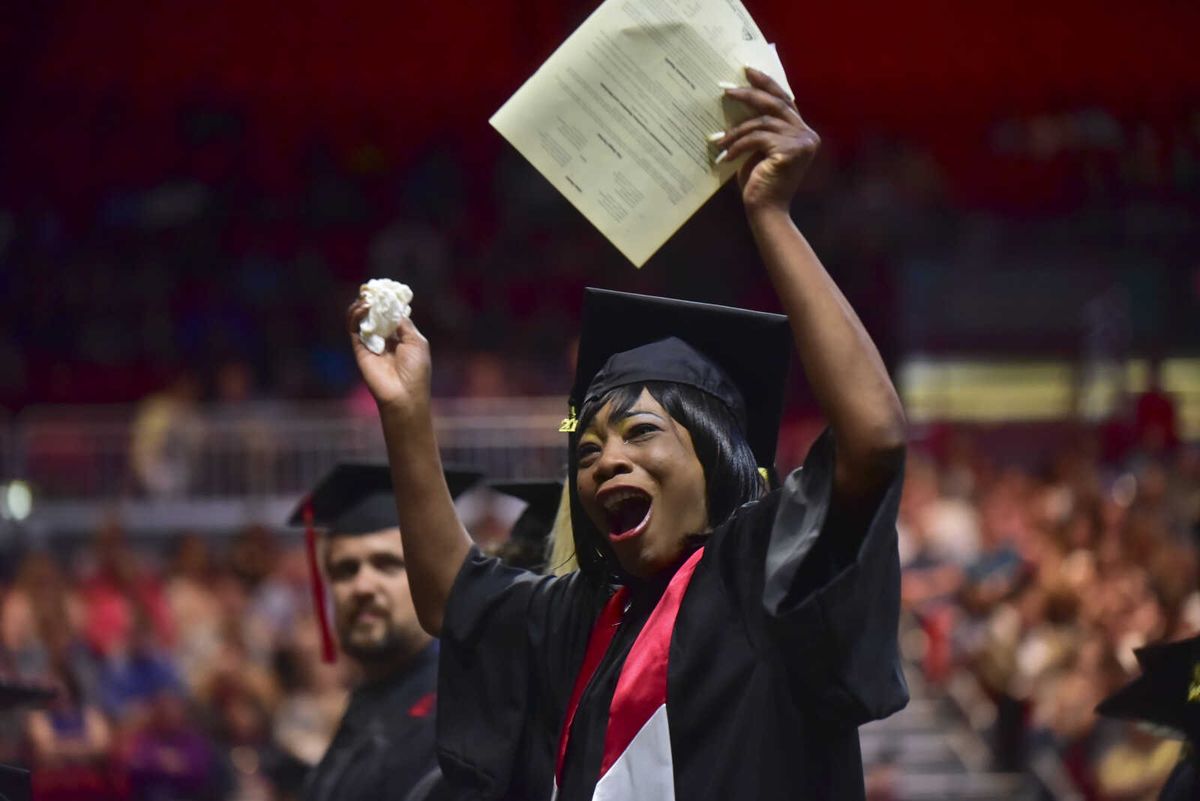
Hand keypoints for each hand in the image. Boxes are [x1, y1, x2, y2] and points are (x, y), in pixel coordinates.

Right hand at [347, 298, 431, 417]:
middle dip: (373, 301)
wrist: (404, 394)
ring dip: (362, 306)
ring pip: (361, 320)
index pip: (390, 315)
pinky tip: (363, 307)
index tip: (386, 289)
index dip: (387, 302)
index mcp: (401, 338)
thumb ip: (404, 324)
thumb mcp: (416, 341)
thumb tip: (393, 308)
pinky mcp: (360, 350)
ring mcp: (371, 344)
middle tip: (371, 288)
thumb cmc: (416, 370)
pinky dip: (356, 316)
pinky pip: (354, 330)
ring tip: (366, 296)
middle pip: (374, 315)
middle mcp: (384, 340)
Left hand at [715, 66, 819, 212]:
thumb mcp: (759, 150)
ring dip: (737, 130)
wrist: (765, 211)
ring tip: (719, 139)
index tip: (749, 72)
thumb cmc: (760, 183)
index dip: (767, 85)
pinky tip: (725, 155)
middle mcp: (807, 135)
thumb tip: (740, 100)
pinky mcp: (789, 151)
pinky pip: (757, 138)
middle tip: (728, 89)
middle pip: (776, 104)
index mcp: (803, 133)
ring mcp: (801, 142)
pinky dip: (738, 145)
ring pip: (763, 122)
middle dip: (751, 93)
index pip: (785, 101)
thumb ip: (759, 128)